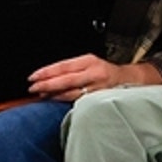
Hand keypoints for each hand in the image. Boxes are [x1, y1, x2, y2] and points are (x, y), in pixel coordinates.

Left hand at [28, 54, 157, 102]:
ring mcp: (98, 87)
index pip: (63, 66)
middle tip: (33, 88)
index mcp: (88, 61)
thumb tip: (45, 77)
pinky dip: (65, 101)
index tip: (33, 77)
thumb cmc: (103, 72)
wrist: (129, 80)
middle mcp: (94, 73)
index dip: (46, 72)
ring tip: (41, 95)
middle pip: (66, 79)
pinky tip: (56, 100)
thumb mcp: (87, 64)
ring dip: (54, 94)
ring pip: (72, 92)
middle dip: (47, 85)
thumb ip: (69, 69)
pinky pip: (79, 101)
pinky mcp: (100, 99)